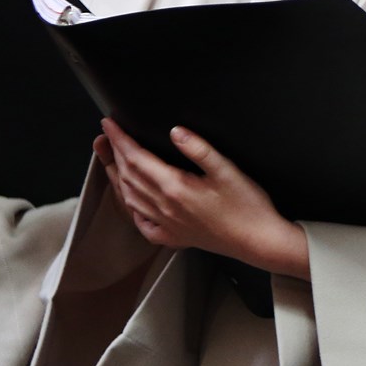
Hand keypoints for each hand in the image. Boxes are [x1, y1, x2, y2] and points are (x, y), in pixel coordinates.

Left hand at [97, 118, 309, 277]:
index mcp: (175, 187)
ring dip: (117, 177)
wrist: (258, 241)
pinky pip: (142, 223)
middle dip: (115, 153)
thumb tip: (175, 131)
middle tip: (106, 135)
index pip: (137, 158)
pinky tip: (131, 201)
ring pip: (131, 198)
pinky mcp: (174, 237)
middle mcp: (165, 207)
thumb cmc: (248, 206)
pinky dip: (131, 209)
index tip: (109, 123)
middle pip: (129, 176)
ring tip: (111, 161)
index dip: (120, 139)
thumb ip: (199, 148)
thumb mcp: (228, 170)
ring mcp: (167, 225)